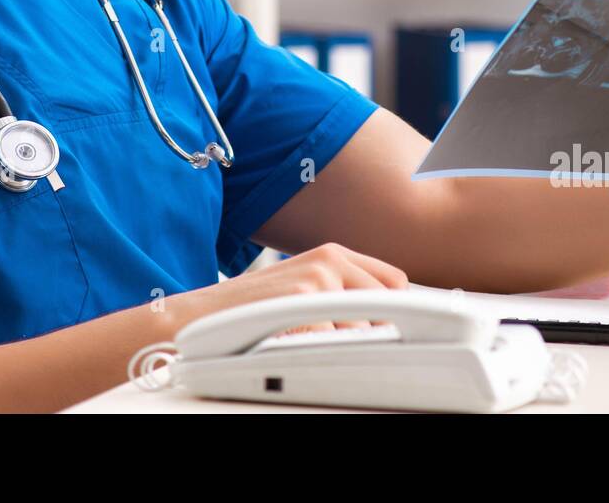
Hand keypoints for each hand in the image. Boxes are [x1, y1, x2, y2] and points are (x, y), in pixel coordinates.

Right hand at [160, 242, 408, 338]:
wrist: (202, 317)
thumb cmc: (253, 311)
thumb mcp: (303, 288)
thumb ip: (344, 293)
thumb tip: (391, 319)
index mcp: (334, 253)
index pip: (395, 281)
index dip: (397, 310)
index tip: (406, 329)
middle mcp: (331, 259)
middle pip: (388, 304)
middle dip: (375, 330)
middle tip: (347, 345)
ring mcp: (320, 278)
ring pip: (366, 328)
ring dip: (346, 345)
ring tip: (310, 344)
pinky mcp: (306, 300)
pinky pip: (340, 341)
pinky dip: (325, 355)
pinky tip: (298, 348)